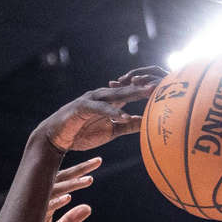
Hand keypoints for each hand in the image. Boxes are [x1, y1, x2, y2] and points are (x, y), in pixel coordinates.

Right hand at [34, 158, 99, 221]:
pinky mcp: (32, 220)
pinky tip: (68, 198)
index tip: (97, 162)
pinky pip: (44, 208)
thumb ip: (70, 220)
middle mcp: (39, 199)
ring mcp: (35, 208)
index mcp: (46, 199)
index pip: (64, 180)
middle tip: (98, 161)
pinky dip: (56, 202)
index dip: (79, 172)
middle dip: (79, 170)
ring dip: (71, 185)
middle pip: (60, 179)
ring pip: (54, 190)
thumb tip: (88, 208)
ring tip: (89, 180)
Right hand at [36, 69, 164, 152]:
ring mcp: (92, 99)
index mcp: (110, 101)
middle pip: (127, 90)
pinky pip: (101, 109)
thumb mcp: (111, 131)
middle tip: (163, 83)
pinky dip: (114, 113)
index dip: (147, 92)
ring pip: (116, 95)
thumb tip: (145, 122)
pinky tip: (126, 115)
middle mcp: (102, 96)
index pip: (132, 94)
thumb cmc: (82, 133)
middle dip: (145, 86)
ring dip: (133, 93)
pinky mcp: (83, 107)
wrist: (56, 137)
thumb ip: (127, 126)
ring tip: (149, 92)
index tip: (165, 91)